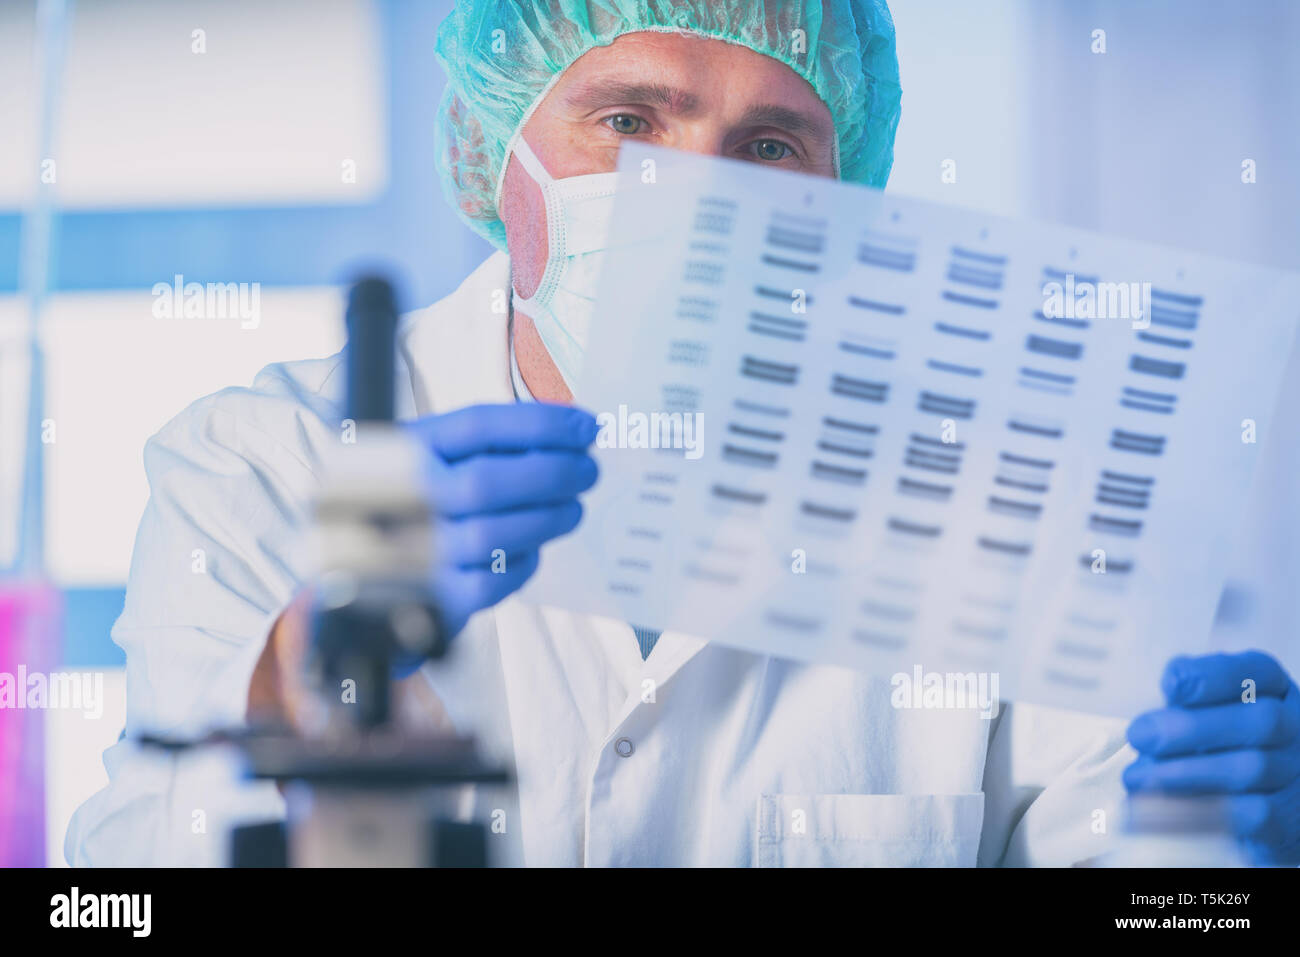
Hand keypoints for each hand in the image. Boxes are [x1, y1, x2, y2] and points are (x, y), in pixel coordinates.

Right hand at [406, 403, 598, 640]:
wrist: (366, 566)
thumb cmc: (425, 497)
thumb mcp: (442, 454)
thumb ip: (498, 441)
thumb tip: (576, 429)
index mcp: (409, 448)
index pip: (479, 426)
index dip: (541, 424)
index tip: (586, 426)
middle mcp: (403, 497)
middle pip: (487, 482)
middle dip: (553, 474)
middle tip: (588, 471)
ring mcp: (413, 550)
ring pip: (493, 536)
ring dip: (548, 519)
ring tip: (572, 509)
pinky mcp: (434, 595)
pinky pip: (492, 581)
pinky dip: (523, 562)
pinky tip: (531, 547)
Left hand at [1125, 651, 1299, 864]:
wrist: (1255, 795)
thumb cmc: (1217, 736)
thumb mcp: (1204, 703)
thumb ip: (1189, 689)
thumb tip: (1175, 682)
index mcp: (1272, 688)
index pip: (1254, 672)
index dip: (1212, 677)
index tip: (1169, 686)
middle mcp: (1294, 727)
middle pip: (1259, 723)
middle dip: (1192, 729)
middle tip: (1139, 736)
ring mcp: (1295, 772)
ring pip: (1252, 770)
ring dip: (1186, 773)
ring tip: (1137, 776)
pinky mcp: (1287, 816)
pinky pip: (1251, 815)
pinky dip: (1200, 810)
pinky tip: (1160, 807)